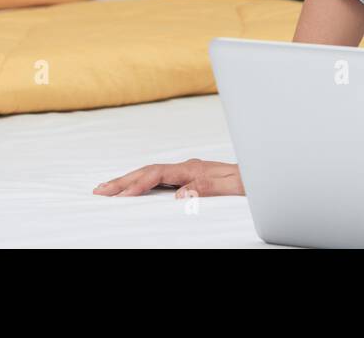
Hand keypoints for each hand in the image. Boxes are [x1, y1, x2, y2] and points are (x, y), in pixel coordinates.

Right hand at [93, 159, 244, 198]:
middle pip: (148, 171)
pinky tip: (135, 188)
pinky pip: (160, 179)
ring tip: (108, 188)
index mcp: (194, 167)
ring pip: (152, 173)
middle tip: (99, 190)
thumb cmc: (250, 183)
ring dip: (129, 180)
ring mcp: (188, 171)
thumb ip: (206, 188)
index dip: (137, 185)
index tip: (120, 197)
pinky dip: (142, 182)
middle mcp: (188, 166)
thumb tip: (179, 194)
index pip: (157, 174)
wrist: (264, 175)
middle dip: (122, 180)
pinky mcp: (191, 177)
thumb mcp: (232, 187)